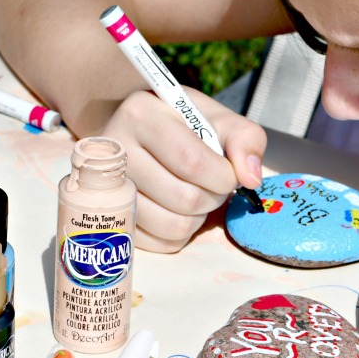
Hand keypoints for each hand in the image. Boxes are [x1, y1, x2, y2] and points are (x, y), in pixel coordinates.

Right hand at [103, 88, 266, 252]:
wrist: (143, 135)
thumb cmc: (184, 126)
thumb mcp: (218, 119)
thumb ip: (245, 139)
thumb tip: (250, 179)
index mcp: (140, 114)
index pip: (191, 161)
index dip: (223, 177)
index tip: (229, 173)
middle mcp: (116, 150)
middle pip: (183, 198)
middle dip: (213, 198)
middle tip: (213, 185)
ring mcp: (108, 188)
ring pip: (172, 225)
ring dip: (198, 219)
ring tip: (196, 196)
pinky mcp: (113, 218)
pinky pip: (159, 243)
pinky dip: (180, 234)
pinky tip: (178, 210)